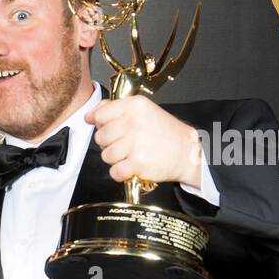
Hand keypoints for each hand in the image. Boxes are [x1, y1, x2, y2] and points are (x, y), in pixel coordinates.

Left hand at [85, 95, 202, 187]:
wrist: (187, 152)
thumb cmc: (164, 132)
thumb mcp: (142, 111)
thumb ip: (114, 108)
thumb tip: (90, 114)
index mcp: (134, 106)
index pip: (101, 114)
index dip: (101, 124)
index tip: (108, 127)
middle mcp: (134, 122)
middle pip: (100, 137)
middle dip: (109, 143)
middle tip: (125, 144)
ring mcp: (136, 143)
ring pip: (106, 155)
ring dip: (115, 159)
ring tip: (131, 154)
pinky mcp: (138, 162)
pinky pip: (114, 171)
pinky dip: (120, 173)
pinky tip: (131, 166)